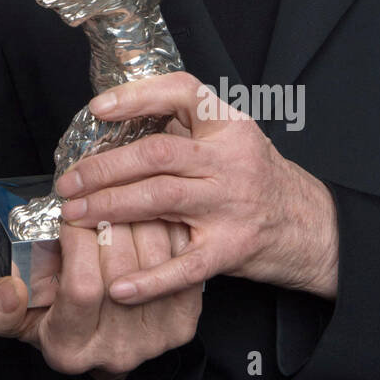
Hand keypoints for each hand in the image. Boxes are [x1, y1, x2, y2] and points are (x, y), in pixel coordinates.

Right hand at [0, 219, 199, 379]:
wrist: (99, 339)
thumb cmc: (51, 317)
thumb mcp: (11, 317)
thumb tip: (9, 289)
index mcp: (70, 349)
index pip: (82, 288)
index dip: (77, 241)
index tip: (70, 214)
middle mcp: (116, 351)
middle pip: (122, 271)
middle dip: (110, 222)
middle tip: (99, 198)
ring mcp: (155, 340)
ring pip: (156, 262)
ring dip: (141, 220)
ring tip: (123, 200)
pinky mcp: (182, 324)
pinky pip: (180, 265)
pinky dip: (166, 233)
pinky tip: (150, 217)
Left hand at [57, 73, 338, 302]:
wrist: (310, 226)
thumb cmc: (259, 178)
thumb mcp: (232, 137)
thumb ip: (185, 126)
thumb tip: (118, 120)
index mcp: (228, 125)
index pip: (182, 92)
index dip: (137, 97)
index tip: (97, 109)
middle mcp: (230, 161)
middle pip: (156, 155)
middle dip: (104, 168)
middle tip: (68, 182)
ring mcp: (231, 205)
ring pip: (160, 199)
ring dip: (109, 207)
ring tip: (74, 215)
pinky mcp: (231, 249)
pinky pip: (184, 266)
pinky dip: (150, 279)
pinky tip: (119, 286)